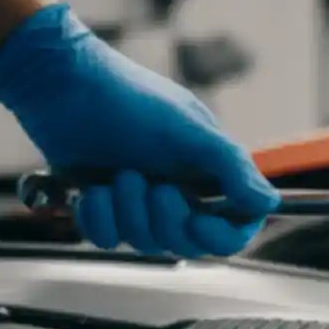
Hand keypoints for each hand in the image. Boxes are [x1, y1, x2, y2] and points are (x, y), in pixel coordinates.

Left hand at [0, 3, 277, 257]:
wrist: (60, 85)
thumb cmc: (127, 98)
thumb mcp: (187, 129)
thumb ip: (231, 166)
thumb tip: (268, 203)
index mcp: (207, 173)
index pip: (234, 226)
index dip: (222, 236)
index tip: (199, 223)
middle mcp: (179, 191)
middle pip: (189, 243)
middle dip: (165, 219)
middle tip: (150, 185)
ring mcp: (139, 203)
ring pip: (146, 242)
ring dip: (127, 212)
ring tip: (116, 175)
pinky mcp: (104, 208)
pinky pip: (107, 239)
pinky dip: (97, 217)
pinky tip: (89, 190)